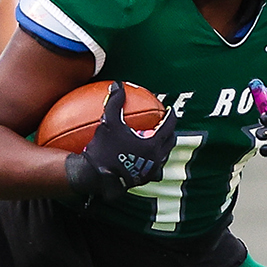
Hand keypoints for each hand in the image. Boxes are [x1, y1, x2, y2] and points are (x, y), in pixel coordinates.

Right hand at [70, 81, 176, 198]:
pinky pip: (154, 169)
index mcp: (152, 144)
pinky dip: (153, 161)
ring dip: (162, 147)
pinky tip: (145, 159)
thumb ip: (115, 102)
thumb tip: (117, 85)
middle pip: (170, 141)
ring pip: (163, 156)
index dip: (171, 116)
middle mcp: (156, 159)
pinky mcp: (143, 181)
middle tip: (164, 124)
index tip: (170, 110)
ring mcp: (150, 172)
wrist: (95, 177)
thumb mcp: (109, 122)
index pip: (169, 126)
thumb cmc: (103, 149)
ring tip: (156, 140)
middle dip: (169, 131)